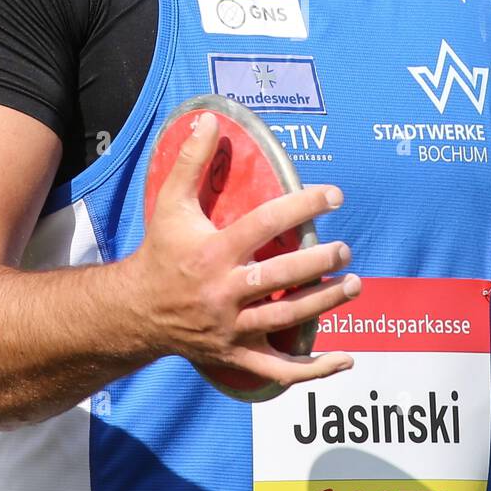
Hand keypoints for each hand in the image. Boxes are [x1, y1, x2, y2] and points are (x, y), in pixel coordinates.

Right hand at [130, 110, 357, 386]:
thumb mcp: (170, 204)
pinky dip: (314, 370)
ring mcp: (231, 327)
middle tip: (344, 250)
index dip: (302, 206)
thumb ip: (190, 162)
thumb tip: (209, 120)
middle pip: (280, 277)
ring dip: (324, 304)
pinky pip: (279, 370)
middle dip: (318, 262)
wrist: (137, 311)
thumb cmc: (160, 252)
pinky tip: (347, 360)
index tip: (334, 195)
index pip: (264, 224)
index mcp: (212, 252)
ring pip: (286, 320)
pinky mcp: (236, 354)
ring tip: (353, 285)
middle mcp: (223, 291)